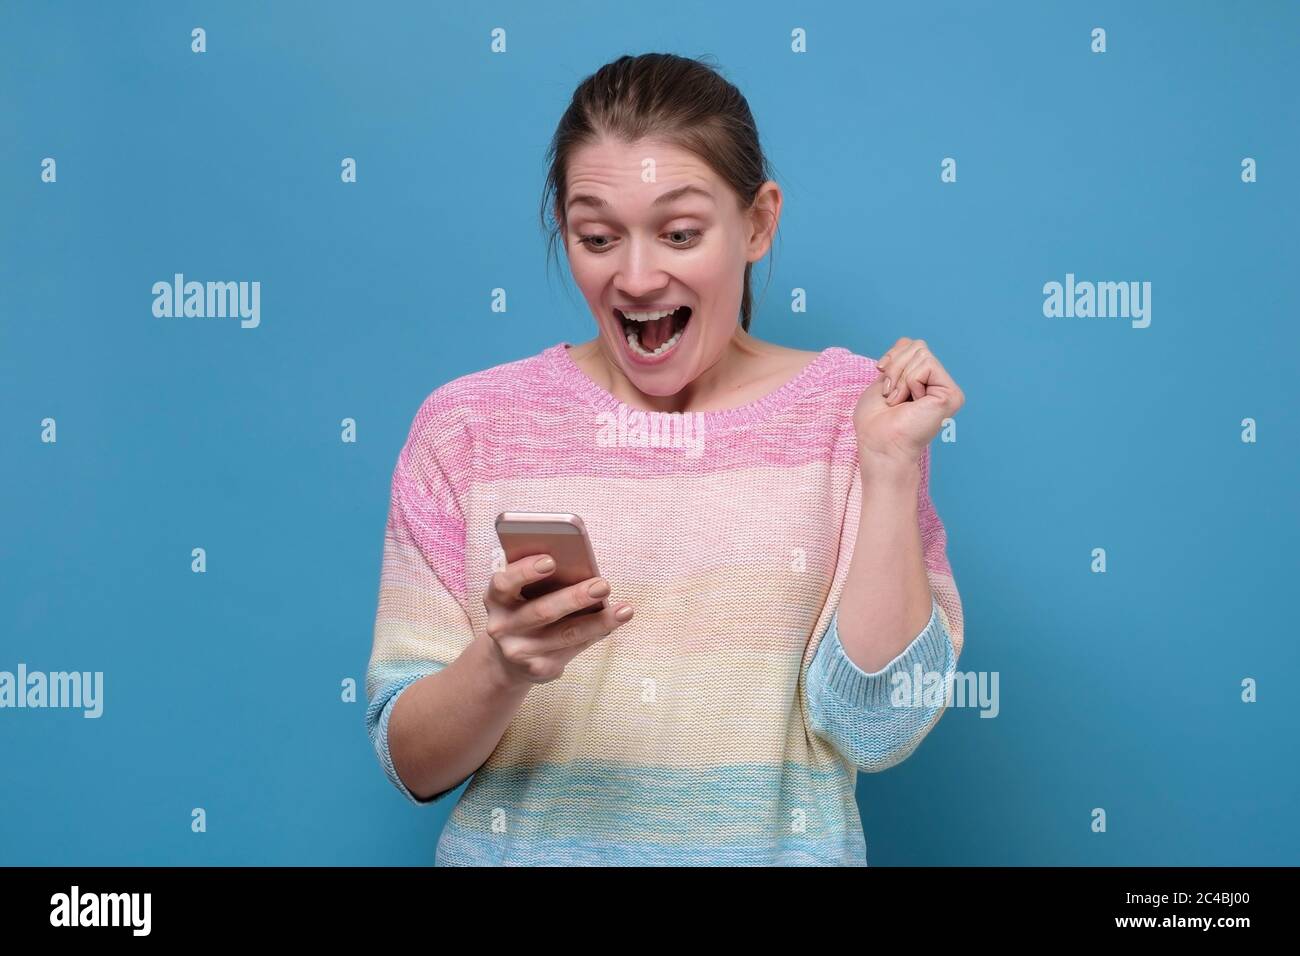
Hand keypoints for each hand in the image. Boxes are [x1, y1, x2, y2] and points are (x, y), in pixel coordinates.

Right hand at [482, 554, 633, 685]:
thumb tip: (582, 566)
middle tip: (603, 585)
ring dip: (598, 621)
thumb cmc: (523, 608)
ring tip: (624, 610)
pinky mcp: (538, 669)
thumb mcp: (520, 592)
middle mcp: (502, 627)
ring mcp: (519, 652)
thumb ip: (540, 578)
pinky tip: (614, 623)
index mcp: (495, 598)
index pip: (504, 583)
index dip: (526, 571)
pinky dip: (596, 633)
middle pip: (542, 611)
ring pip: (565, 634)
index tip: (551, 560)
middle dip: (575, 598)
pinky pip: (573, 649)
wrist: (507, 658)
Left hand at [853, 337, 964, 467]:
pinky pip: (926, 365)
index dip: (892, 356)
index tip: (881, 374)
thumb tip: (909, 342)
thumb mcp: (882, 380)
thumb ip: (898, 358)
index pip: (910, 345)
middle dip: (895, 367)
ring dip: (900, 377)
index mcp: (922, 381)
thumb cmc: (876, 422)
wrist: (879, 445)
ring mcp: (947, 389)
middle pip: (916, 345)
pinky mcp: (951, 395)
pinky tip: (911, 404)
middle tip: (891, 396)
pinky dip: (910, 382)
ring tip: (899, 402)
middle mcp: (938, 384)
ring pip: (921, 352)